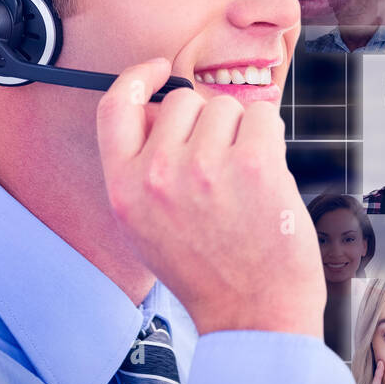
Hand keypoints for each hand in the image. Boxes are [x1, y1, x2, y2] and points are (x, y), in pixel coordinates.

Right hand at [96, 58, 323, 337]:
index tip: (157, 69)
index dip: (137, 77)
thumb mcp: (147, 227)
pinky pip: (263, 115)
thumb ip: (142, 169)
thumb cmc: (208, 270)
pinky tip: (267, 176)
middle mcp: (158, 175)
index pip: (115, 106)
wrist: (254, 314)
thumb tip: (164, 110)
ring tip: (244, 182)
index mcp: (124, 188)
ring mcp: (206, 167)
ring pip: (226, 106)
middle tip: (222, 167)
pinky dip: (270, 137)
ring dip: (242, 132)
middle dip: (208, 122)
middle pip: (183, 100)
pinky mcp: (254, 164)